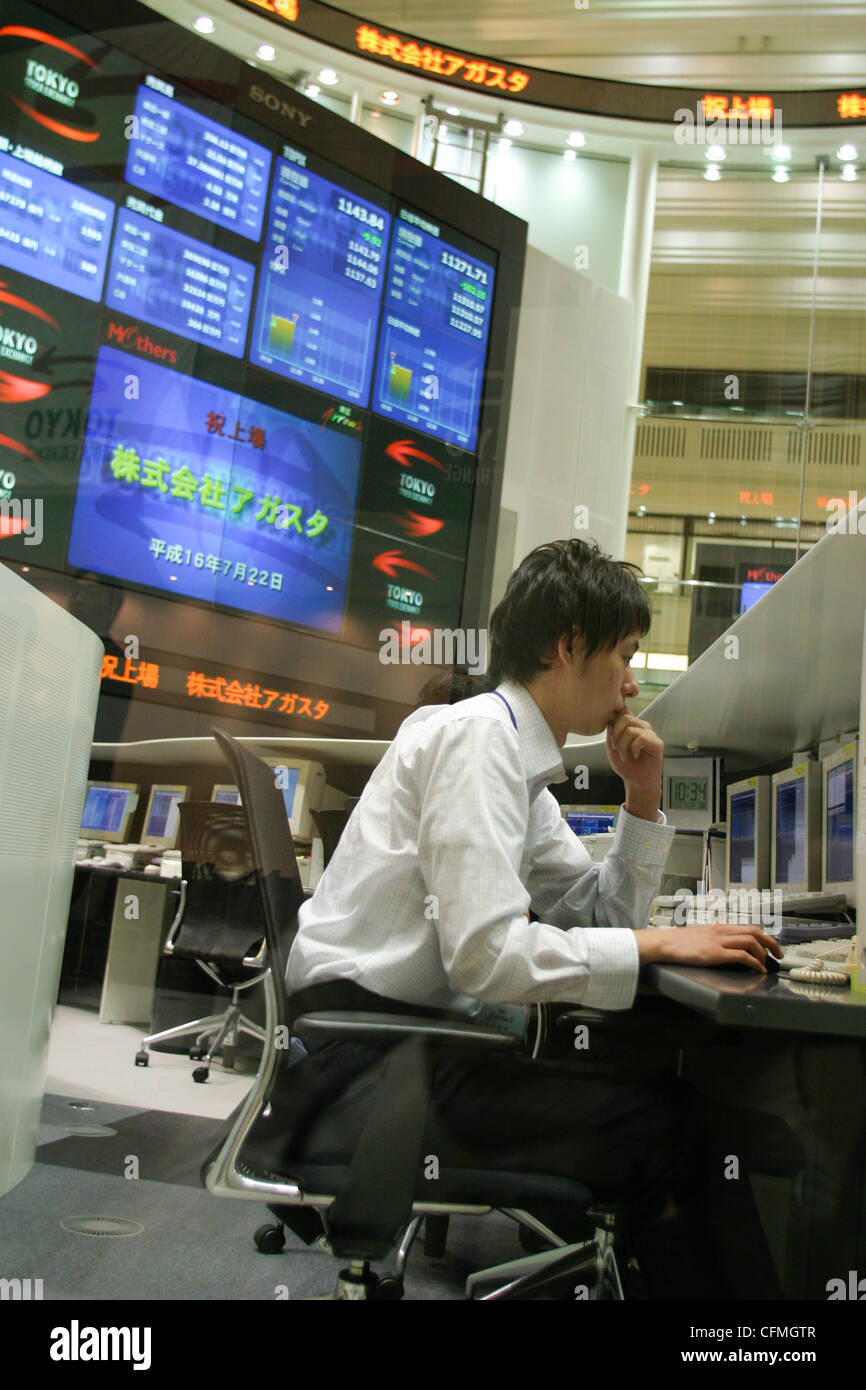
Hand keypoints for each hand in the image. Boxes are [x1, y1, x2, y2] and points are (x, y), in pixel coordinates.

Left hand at [606, 710, 662, 819]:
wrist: (637, 782)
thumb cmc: (626, 766)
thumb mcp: (612, 749)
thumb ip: (610, 735)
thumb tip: (610, 722)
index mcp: (632, 726)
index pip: (623, 711)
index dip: (614, 720)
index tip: (611, 737)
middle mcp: (642, 727)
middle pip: (625, 717)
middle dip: (615, 735)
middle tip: (616, 749)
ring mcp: (650, 734)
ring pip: (631, 729)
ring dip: (622, 745)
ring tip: (624, 756)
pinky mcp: (657, 743)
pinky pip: (641, 738)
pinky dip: (634, 749)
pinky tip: (635, 756)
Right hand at [636, 924, 783, 974]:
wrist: (663, 942)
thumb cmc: (677, 942)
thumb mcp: (699, 935)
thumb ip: (713, 938)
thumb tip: (724, 946)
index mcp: (718, 927)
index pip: (748, 927)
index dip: (764, 936)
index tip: (771, 945)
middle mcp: (721, 931)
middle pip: (755, 931)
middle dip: (771, 942)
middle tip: (778, 953)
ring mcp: (719, 942)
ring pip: (751, 941)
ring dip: (764, 953)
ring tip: (767, 963)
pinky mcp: (715, 953)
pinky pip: (742, 956)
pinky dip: (755, 963)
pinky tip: (758, 969)